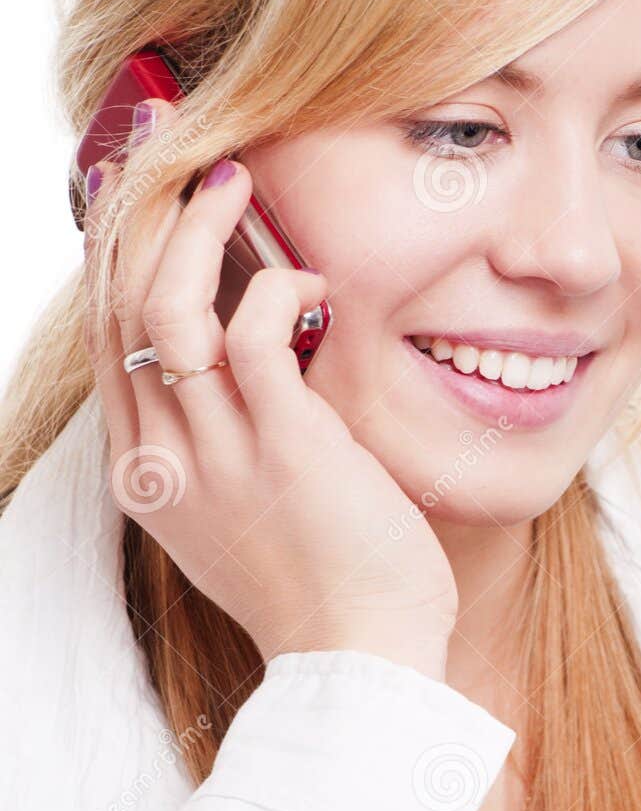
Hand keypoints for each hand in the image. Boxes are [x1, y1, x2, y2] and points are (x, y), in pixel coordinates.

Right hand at [82, 99, 458, 678]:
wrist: (362, 663)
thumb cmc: (326, 588)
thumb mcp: (246, 513)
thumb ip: (227, 440)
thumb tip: (247, 349)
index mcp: (149, 476)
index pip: (108, 339)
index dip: (117, 253)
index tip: (139, 188)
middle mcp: (164, 459)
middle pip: (118, 305)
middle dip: (140, 211)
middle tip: (175, 147)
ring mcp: (216, 452)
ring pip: (166, 302)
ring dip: (197, 225)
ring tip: (237, 178)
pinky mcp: (283, 444)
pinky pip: (256, 328)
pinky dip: (280, 285)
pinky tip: (314, 283)